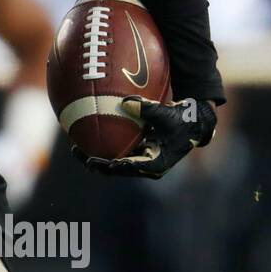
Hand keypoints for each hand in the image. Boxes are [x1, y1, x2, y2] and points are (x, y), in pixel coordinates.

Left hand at [71, 96, 216, 178]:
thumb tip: (125, 103)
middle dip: (95, 163)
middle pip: (115, 168)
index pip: (126, 168)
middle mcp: (145, 165)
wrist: (195, 123)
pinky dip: (105, 146)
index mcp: (153, 164)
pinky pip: (118, 150)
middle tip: (76, 151)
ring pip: (114, 162)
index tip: (92, 161)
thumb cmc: (183, 120)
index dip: (108, 166)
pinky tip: (88, 136)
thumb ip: (147, 109)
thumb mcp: (167, 115)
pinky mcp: (139, 151)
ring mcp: (142, 159)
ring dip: (96, 156)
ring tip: (75, 147)